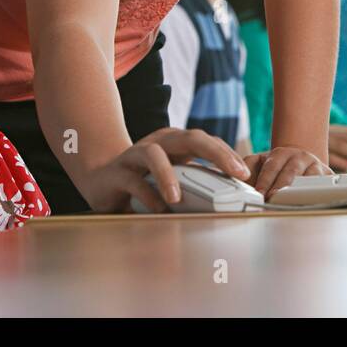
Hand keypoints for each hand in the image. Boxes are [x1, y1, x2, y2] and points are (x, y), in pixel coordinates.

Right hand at [77, 127, 250, 213]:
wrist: (100, 177)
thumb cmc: (145, 178)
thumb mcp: (173, 179)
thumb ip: (195, 183)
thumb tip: (229, 201)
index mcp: (177, 142)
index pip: (208, 142)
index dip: (228, 155)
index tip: (245, 174)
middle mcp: (159, 142)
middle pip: (192, 138)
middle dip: (217, 154)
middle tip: (235, 174)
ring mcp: (137, 154)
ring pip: (155, 155)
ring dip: (168, 176)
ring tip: (177, 198)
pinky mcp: (118, 171)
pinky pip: (133, 180)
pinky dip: (146, 194)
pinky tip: (156, 208)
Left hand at [243, 146, 330, 198]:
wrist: (301, 160)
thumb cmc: (277, 167)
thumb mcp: (259, 164)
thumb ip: (246, 170)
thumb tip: (229, 176)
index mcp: (280, 154)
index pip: (271, 166)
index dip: (264, 180)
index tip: (259, 192)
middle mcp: (299, 157)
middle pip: (290, 171)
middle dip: (281, 185)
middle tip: (274, 197)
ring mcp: (315, 166)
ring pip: (310, 177)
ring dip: (301, 189)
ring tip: (294, 201)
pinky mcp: (328, 175)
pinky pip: (327, 183)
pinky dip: (323, 192)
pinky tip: (316, 201)